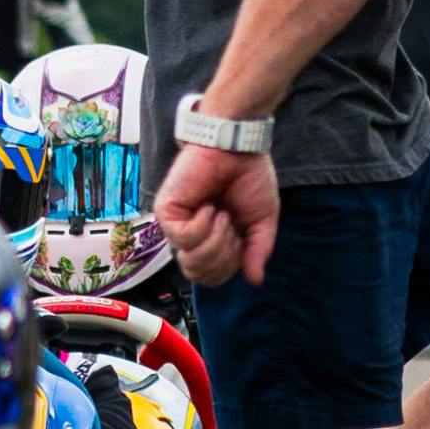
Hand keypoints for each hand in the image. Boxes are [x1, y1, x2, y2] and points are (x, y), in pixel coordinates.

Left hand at [152, 138, 279, 285]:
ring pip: (191, 261)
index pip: (214, 277)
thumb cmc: (248, 177)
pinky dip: (203, 224)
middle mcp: (192, 237)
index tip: (241, 236)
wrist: (238, 148)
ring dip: (216, 239)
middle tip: (231, 225)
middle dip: (224, 255)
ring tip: (221, 213)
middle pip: (201, 275)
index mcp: (213, 241)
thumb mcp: (262, 221)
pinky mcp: (167, 212)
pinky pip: (184, 237)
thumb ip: (258, 251)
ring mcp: (178, 225)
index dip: (232, 264)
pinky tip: (207, 206)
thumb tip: (255, 280)